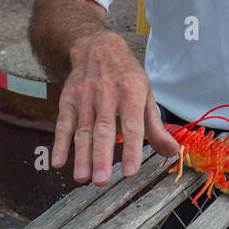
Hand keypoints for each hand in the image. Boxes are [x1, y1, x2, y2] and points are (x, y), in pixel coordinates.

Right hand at [52, 31, 177, 184]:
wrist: (98, 48)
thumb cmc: (126, 76)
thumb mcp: (146, 95)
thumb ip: (155, 126)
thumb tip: (171, 151)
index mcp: (131, 93)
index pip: (132, 124)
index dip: (132, 148)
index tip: (131, 171)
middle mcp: (107, 94)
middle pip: (104, 129)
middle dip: (102, 156)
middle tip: (102, 180)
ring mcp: (85, 97)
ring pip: (83, 130)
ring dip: (81, 155)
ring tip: (82, 177)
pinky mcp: (68, 100)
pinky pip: (63, 123)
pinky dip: (59, 143)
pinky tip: (58, 162)